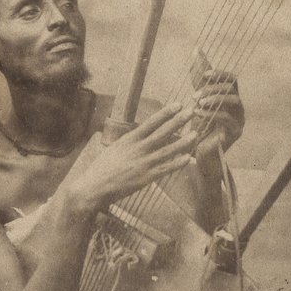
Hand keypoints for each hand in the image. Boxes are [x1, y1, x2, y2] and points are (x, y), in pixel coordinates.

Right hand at [70, 103, 196, 213]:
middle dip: (178, 122)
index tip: (177, 104)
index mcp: (129, 139)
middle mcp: (138, 149)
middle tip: (191, 112)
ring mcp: (143, 163)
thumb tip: (141, 134)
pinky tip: (188, 158)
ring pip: (167, 150)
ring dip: (183, 142)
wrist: (95, 186)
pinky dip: (177, 163)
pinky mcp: (145, 178)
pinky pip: (165, 169)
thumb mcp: (115, 148)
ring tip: (195, 134)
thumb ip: (130, 141)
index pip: (151, 122)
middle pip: (162, 133)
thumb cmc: (103, 168)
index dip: (165, 113)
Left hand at [193, 69, 243, 148]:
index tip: (204, 75)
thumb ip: (199, 77)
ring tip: (198, 102)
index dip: (220, 74)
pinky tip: (198, 112)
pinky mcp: (235, 131)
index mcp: (231, 97)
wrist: (201, 152)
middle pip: (231, 88)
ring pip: (234, 100)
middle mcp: (238, 106)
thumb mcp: (198, 98)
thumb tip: (196, 49)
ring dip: (214, 98)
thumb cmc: (201, 125)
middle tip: (195, 95)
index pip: (231, 79)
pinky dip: (212, 113)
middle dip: (212, 88)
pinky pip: (227, 118)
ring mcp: (239, 119)